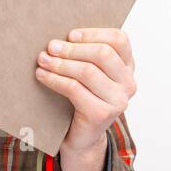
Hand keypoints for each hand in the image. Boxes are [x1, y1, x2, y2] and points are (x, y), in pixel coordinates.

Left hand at [34, 28, 136, 170]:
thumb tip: (58, 36)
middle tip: (50, 47)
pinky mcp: (102, 114)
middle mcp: (128, 83)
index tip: (70, 34)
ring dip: (60, 64)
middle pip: (103, 53)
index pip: (119, 40)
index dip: (93, 33)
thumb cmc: (81, 98)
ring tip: (42, 60)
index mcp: (128, 66)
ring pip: (87, 71)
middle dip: (72, 48)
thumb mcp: (89, 73)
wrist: (81, 136)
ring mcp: (118, 100)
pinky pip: (74, 89)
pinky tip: (42, 76)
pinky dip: (55, 79)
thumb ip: (84, 54)